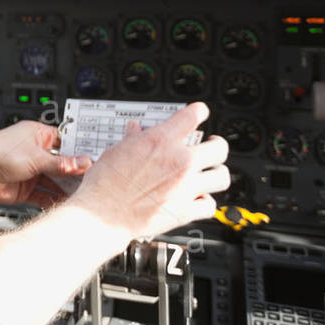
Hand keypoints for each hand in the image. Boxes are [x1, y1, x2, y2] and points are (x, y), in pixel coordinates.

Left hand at [0, 120, 92, 208]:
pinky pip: (44, 195)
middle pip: (63, 164)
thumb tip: (83, 163)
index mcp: (38, 136)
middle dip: (76, 172)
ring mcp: (31, 172)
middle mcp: (36, 153)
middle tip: (94, 180)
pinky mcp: (26, 189)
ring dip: (66, 188)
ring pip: (55, 181)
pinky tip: (66, 203)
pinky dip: (54, 199)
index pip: (66, 142)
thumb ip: (61, 163)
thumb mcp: (35, 157)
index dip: (80, 151)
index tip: (96, 159)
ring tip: (83, 193)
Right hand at [71, 102, 228, 240]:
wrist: (103, 213)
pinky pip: (209, 205)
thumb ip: (132, 140)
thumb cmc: (104, 183)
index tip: (199, 113)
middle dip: (217, 146)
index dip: (198, 112)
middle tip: (213, 146)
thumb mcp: (115, 151)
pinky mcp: (185, 211)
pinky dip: (205, 202)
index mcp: (160, 141)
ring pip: (221, 177)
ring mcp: (186, 187)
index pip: (192, 116)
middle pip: (219, 148)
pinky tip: (198, 200)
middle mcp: (179, 161)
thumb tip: (135, 131)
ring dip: (217, 174)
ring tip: (211, 174)